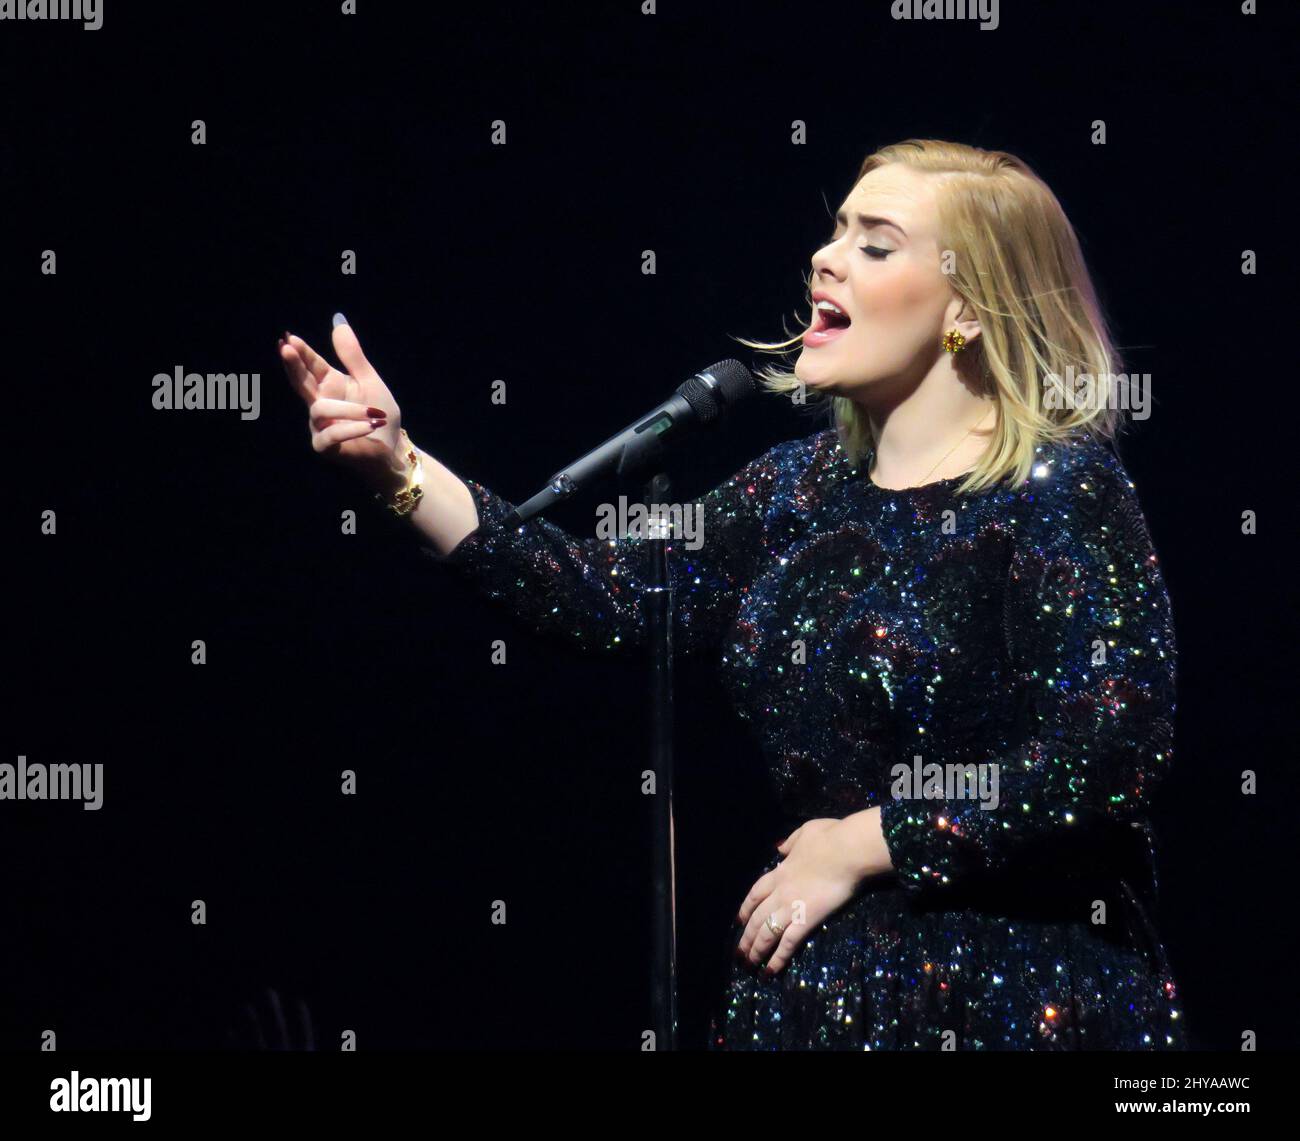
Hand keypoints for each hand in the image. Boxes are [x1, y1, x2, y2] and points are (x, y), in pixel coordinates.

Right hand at [279, 316, 403, 488]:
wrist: (393, 449)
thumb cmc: (380, 416)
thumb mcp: (370, 381)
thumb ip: (353, 355)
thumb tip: (337, 321)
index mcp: (330, 384)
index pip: (312, 365)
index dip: (301, 353)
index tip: (290, 338)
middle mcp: (321, 402)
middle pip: (300, 382)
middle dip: (293, 366)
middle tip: (285, 348)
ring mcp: (320, 425)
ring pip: (320, 410)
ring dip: (347, 410)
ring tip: (373, 413)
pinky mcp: (325, 446)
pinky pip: (330, 434)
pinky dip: (350, 428)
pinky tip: (369, 425)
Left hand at [735, 809, 890, 975]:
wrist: (847, 850)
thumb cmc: (831, 838)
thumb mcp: (804, 832)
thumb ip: (790, 843)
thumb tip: (780, 850)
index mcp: (780, 871)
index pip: (755, 893)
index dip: (746, 908)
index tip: (739, 920)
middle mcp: (780, 891)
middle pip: (757, 918)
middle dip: (746, 937)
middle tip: (739, 953)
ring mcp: (791, 907)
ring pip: (766, 933)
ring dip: (756, 950)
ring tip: (749, 965)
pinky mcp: (806, 920)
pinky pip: (787, 943)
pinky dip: (777, 959)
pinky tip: (770, 971)